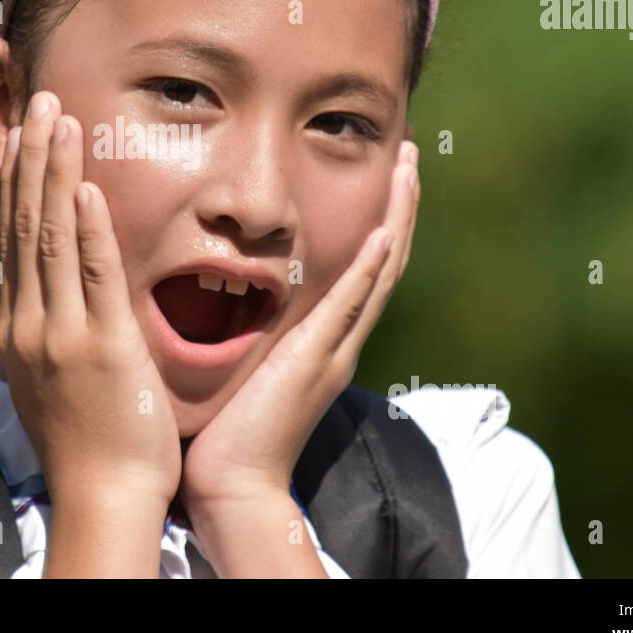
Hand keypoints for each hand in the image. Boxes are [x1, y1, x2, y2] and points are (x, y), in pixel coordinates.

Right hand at [0, 90, 181, 509]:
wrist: (101, 498)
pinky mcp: (102, 346)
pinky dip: (86, 229)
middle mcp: (30, 324)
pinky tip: (84, 187)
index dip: (20, 182)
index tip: (25, 136)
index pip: (14, 240)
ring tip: (57, 116)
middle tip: (38, 100)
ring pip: (50, 237)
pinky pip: (92, 276)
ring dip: (55, 172)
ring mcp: (62, 334)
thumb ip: (49, 336)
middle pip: (25, 224)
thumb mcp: (51, 383)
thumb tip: (48, 304)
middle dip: (32, 157)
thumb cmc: (87, 445)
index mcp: (20, 331)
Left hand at [179, 140, 421, 510]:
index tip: (384, 175)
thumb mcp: (245, 362)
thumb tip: (223, 291)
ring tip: (408, 165)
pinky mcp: (318, 360)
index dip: (378, 219)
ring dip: (397, 216)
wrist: (232, 482)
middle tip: (410, 151)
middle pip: (384, 258)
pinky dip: (371, 267)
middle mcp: (340, 338)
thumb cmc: (227, 429)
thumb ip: (250, 329)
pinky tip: (383, 230)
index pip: (362, 267)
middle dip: (399, 204)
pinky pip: (352, 304)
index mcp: (323, 338)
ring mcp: (335, 348)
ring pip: (379, 270)